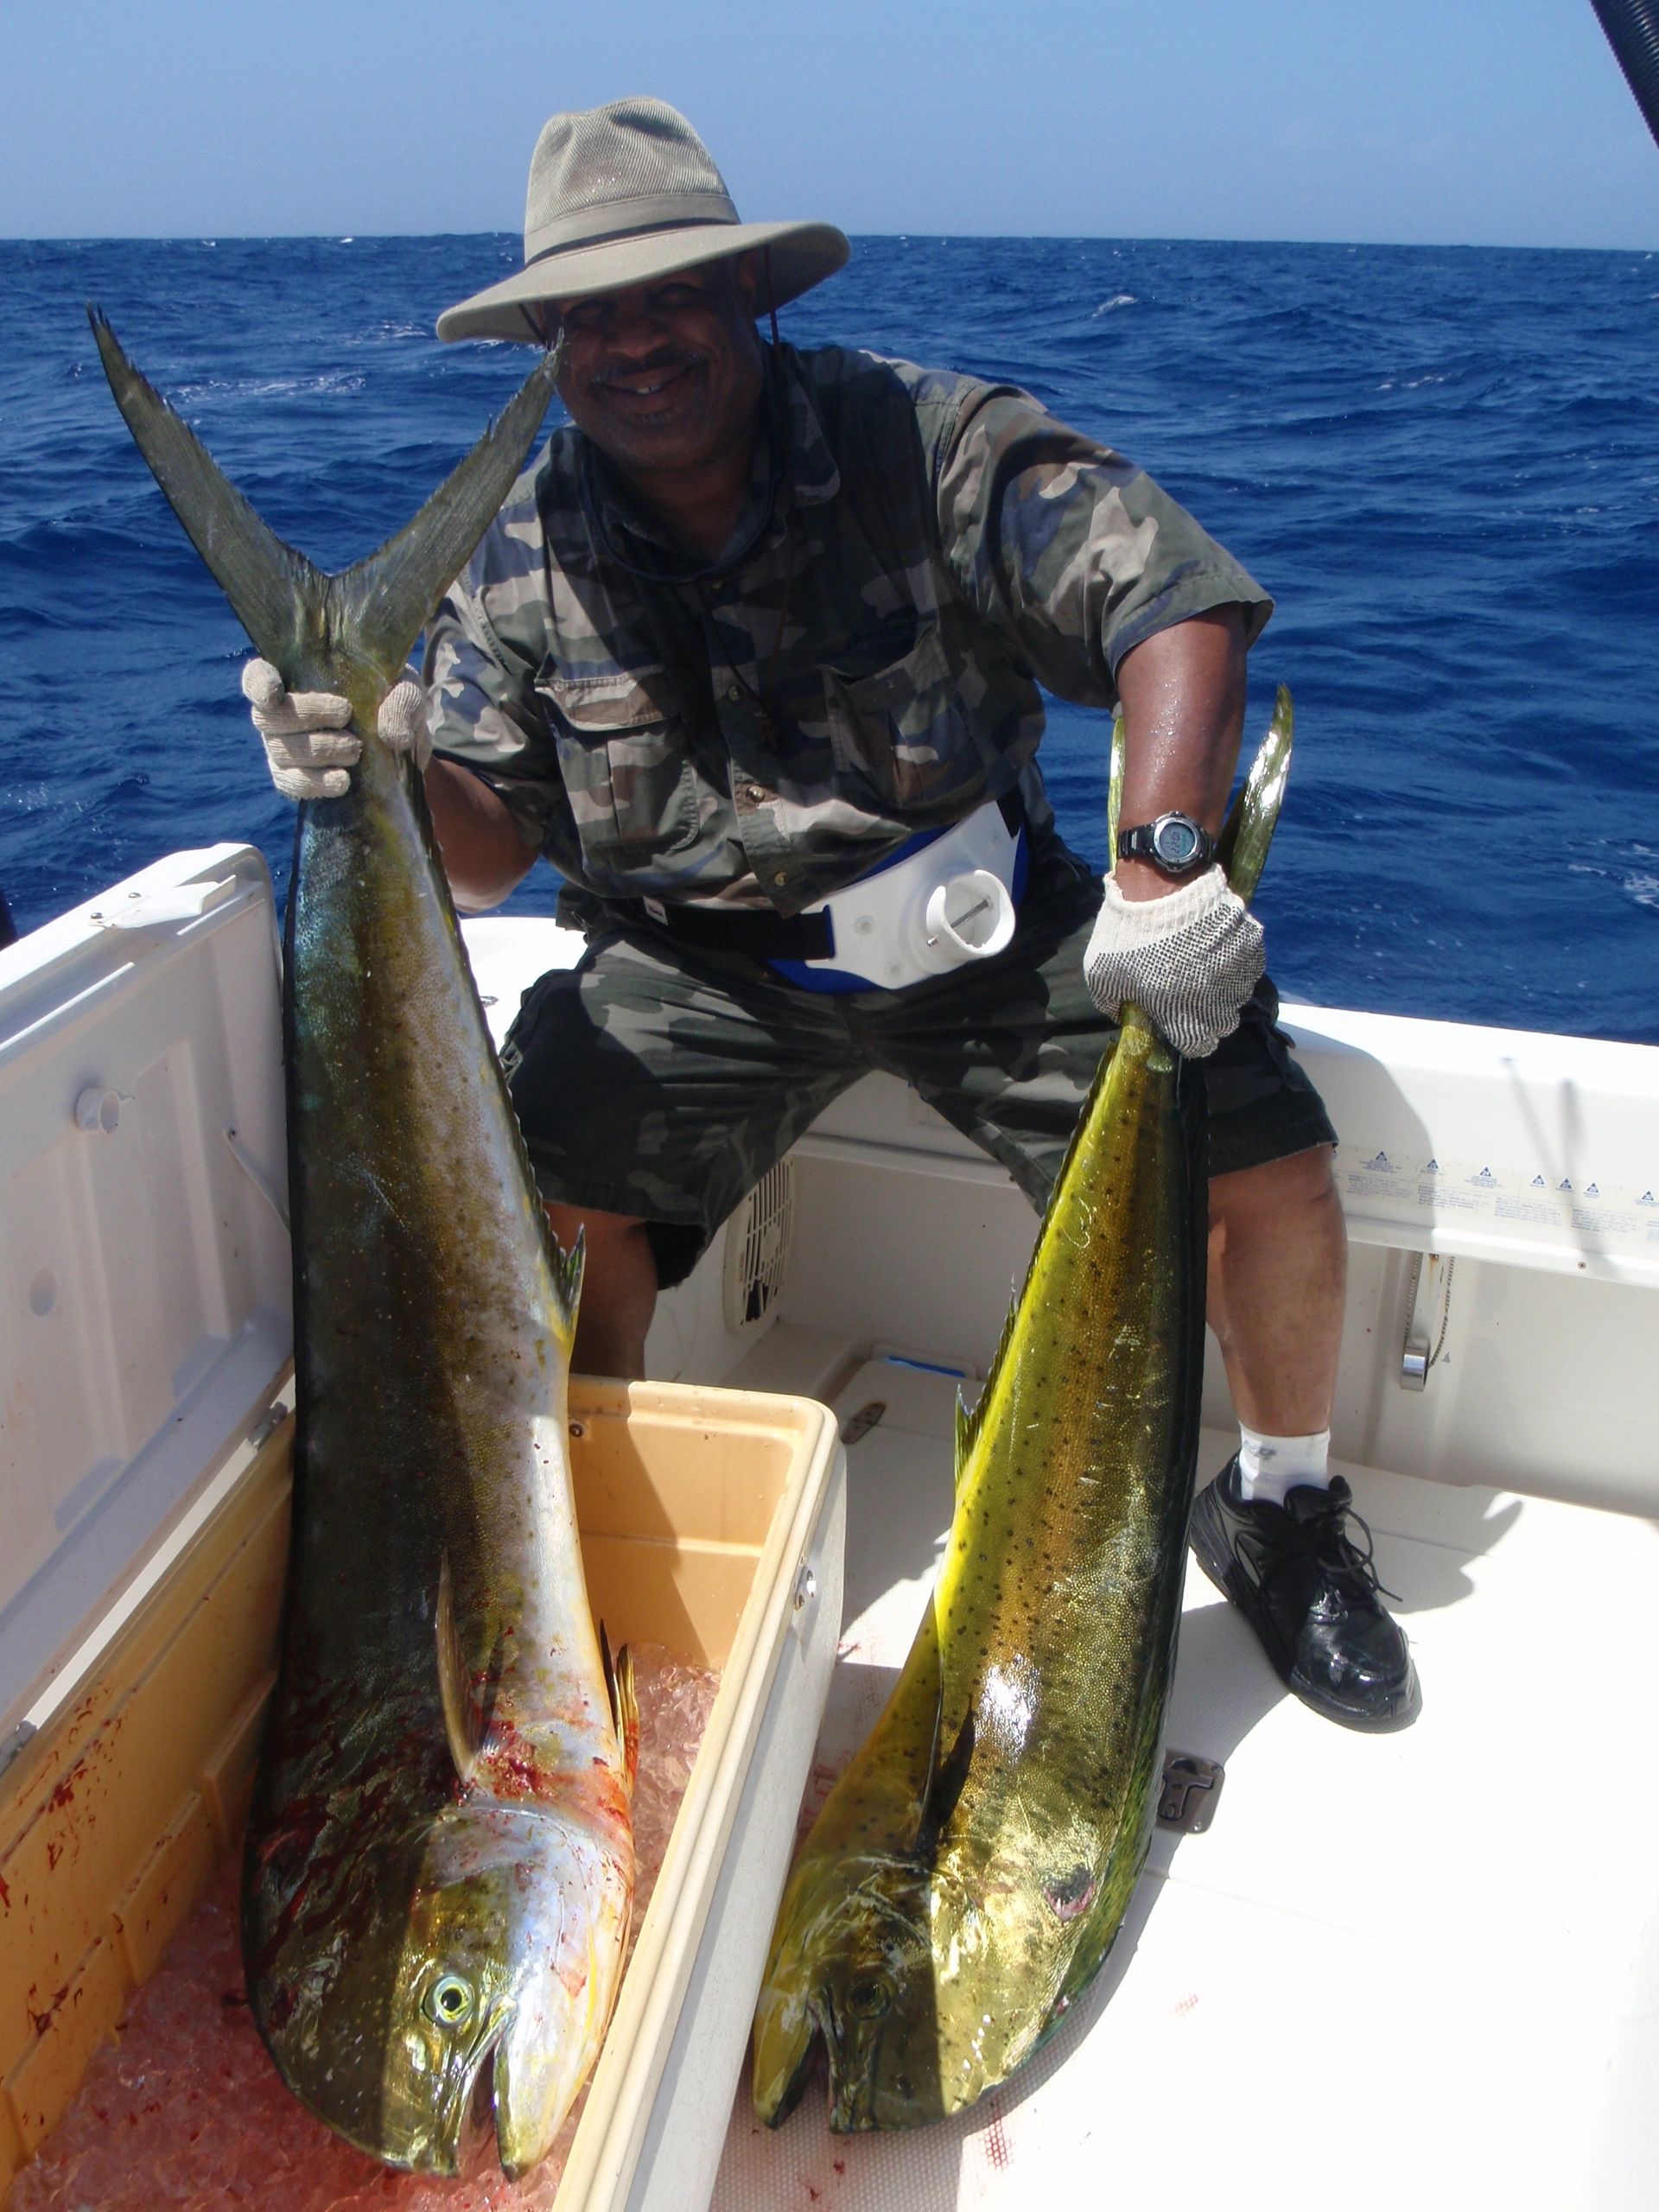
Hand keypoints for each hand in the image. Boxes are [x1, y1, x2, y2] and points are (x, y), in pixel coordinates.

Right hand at [242, 659, 431, 800]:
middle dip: (307, 716)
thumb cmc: (393, 703)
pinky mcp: (296, 778)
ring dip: (318, 751)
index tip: (274, 692)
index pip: (258, 677)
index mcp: (294, 679)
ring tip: (355, 751)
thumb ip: (402, 703)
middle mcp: (279, 714)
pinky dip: (315, 784)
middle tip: (345, 716)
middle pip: (269, 717)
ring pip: (280, 751)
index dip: (258, 684)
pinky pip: (290, 784)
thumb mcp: (407, 692)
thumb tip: (393, 737)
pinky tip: (342, 781)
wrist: (403, 746)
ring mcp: (282, 748)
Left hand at [1083, 865, 1263, 1057]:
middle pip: (1224, 1024)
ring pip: (1239, 994)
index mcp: (1180, 1013)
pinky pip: (1251, 965)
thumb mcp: (1101, 974)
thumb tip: (1123, 1014)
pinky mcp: (1252, 943)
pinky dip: (1238, 963)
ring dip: (1225, 989)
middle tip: (1193, 996)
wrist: (1162, 882)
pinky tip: (1220, 951)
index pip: (1199, 1046)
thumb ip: (1113, 1003)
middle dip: (1210, 1017)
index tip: (1182, 1026)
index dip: (1190, 1039)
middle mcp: (1216, 999)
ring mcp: (1238, 970)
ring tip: (1206, 970)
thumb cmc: (1127, 933)